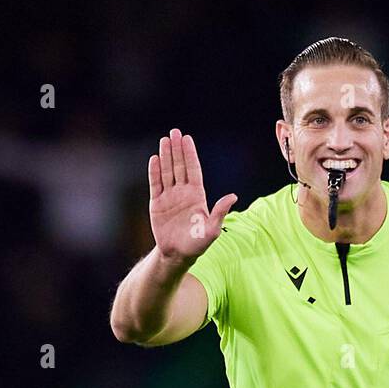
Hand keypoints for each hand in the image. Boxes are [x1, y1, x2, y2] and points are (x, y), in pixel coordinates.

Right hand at [148, 128, 236, 262]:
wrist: (177, 255)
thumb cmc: (197, 244)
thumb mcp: (212, 230)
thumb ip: (220, 212)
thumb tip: (233, 196)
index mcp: (197, 196)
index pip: (193, 170)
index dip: (190, 154)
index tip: (187, 139)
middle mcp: (183, 193)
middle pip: (179, 166)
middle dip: (177, 149)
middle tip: (174, 132)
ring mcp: (169, 197)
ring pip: (167, 172)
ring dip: (166, 156)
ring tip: (164, 140)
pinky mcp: (157, 204)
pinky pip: (155, 184)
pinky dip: (154, 172)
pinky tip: (154, 159)